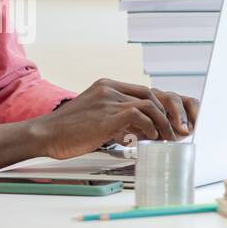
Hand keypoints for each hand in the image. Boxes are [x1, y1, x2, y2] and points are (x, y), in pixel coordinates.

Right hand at [31, 78, 197, 160]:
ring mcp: (108, 99)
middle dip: (171, 113)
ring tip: (171, 139)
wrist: (45, 135)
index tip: (174, 123)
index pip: (144, 92)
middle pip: (153, 94)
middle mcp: (110, 89)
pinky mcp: (107, 113)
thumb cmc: (68, 133)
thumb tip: (145, 132)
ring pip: (150, 104)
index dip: (163, 107)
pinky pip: (140, 115)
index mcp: (107, 87)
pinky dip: (151, 128)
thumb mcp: (97, 122)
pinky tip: (153, 140)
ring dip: (165, 123)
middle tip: (181, 131)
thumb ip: (119, 122)